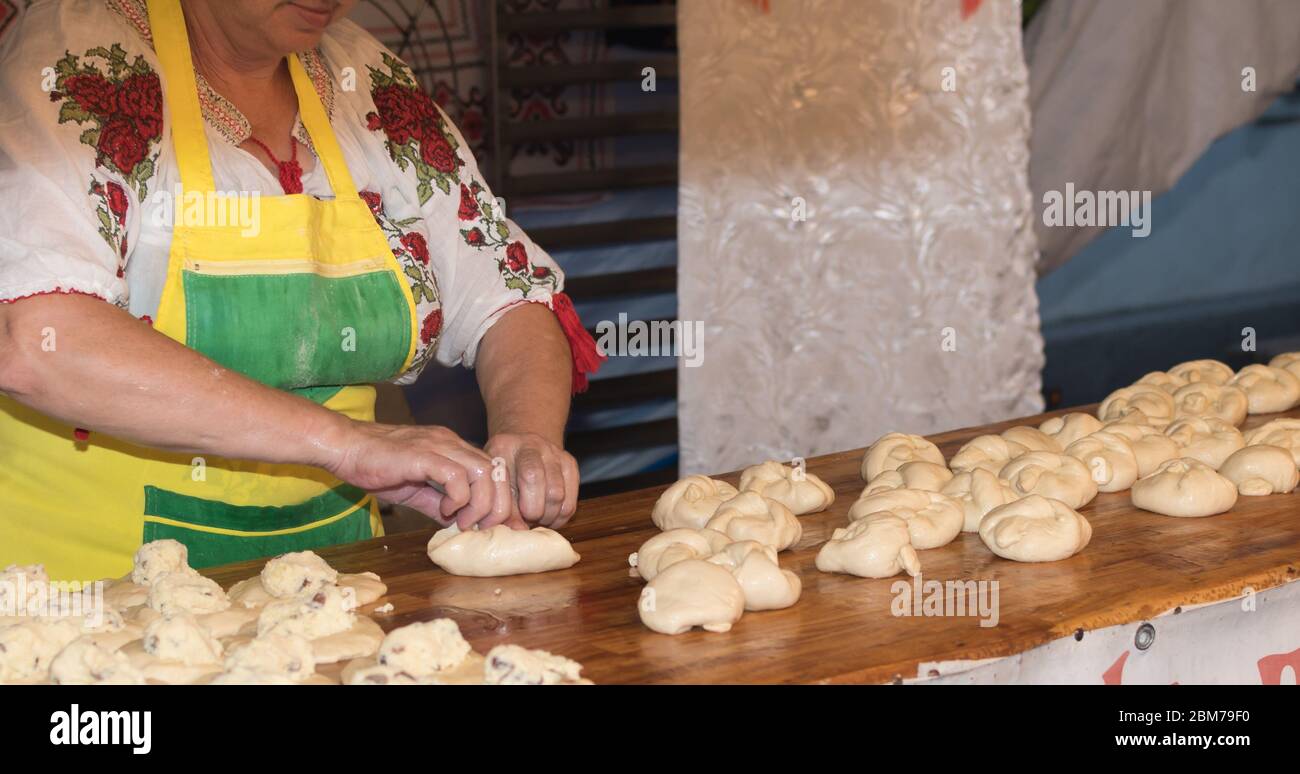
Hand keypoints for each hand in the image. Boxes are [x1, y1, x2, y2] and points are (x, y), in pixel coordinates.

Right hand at [325, 420, 511, 527]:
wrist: (344, 447)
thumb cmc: (376, 467)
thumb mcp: (417, 490)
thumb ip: (440, 504)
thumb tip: (460, 525)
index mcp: (453, 449)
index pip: (494, 471)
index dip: (501, 499)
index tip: (495, 525)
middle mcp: (452, 443)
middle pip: (497, 471)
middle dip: (499, 505)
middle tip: (483, 527)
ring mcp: (439, 446)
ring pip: (483, 472)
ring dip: (481, 503)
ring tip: (463, 521)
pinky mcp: (424, 455)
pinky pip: (457, 475)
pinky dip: (459, 498)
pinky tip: (444, 509)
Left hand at [481, 432, 578, 528]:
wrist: (517, 446)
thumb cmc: (500, 470)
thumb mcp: (494, 484)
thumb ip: (504, 507)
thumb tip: (519, 531)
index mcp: (510, 446)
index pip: (532, 475)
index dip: (528, 504)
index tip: (519, 516)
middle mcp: (535, 445)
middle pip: (552, 490)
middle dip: (539, 513)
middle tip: (527, 518)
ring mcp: (555, 453)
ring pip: (561, 497)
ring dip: (549, 516)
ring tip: (536, 517)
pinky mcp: (570, 464)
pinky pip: (571, 501)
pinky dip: (559, 516)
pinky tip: (547, 515)